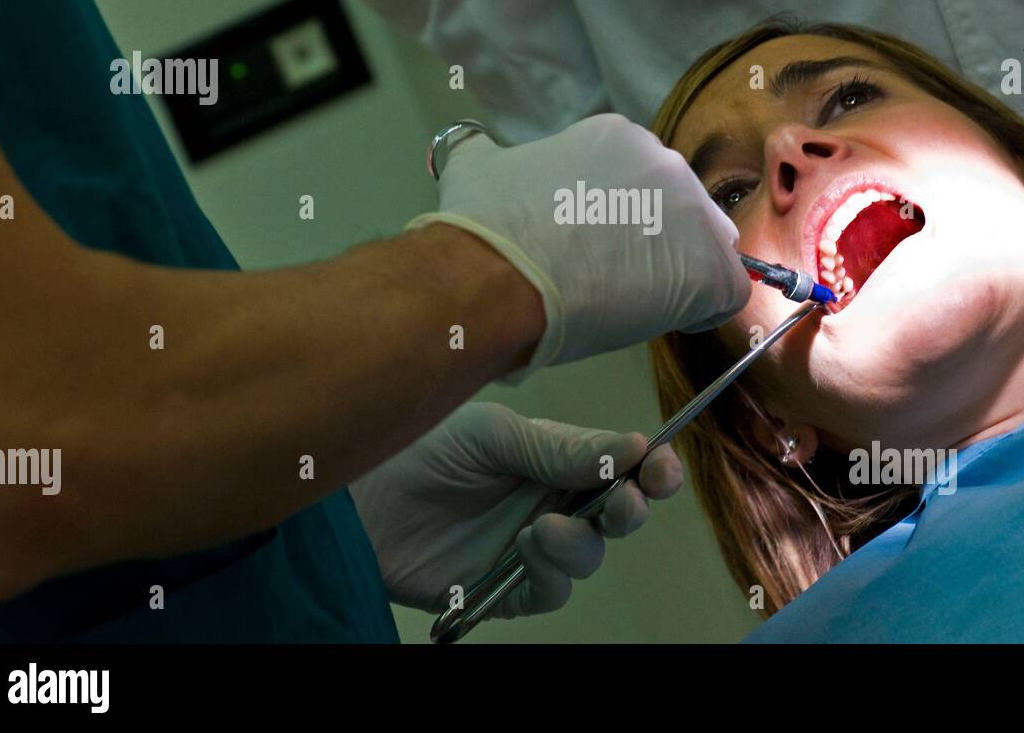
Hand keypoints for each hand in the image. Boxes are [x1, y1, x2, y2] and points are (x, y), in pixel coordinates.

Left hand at [349, 401, 683, 619]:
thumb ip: (561, 449)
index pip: (620, 463)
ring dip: (583, 541)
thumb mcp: (495, 434)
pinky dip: (552, 571)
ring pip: (589, 555)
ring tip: (546, 525)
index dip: (651, 467)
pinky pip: (551, 590)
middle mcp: (551, 499)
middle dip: (633, 506)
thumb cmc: (421, 446)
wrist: (360, 494)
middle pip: (617, 512)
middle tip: (628, 499)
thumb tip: (632, 448)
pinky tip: (527, 545)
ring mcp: (530, 544)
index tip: (663, 466)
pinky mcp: (504, 585)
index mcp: (556, 455)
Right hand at [406, 114, 750, 380]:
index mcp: (619, 137)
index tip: (591, 247)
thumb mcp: (477, 167)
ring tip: (627, 304)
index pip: (642, 183)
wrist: (495, 276)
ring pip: (704, 252)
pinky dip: (699, 312)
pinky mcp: (711, 269)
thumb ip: (485, 153)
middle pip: (679, 214)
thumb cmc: (485, 227)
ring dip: (674, 278)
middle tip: (606, 278)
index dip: (619, 223)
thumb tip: (468, 145)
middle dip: (652, 246)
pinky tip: (657, 321)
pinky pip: (725, 294)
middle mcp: (665, 163)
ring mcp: (694, 215)